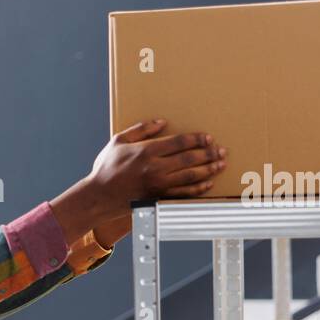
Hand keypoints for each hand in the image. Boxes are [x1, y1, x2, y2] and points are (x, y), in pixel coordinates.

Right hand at [89, 119, 226, 204]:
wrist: (99, 196)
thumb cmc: (106, 168)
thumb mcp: (118, 141)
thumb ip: (140, 129)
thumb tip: (161, 122)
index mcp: (146, 151)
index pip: (179, 142)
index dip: (197, 139)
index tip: (207, 137)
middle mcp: (155, 168)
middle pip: (190, 158)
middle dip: (209, 153)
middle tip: (221, 150)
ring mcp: (158, 184)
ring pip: (191, 176)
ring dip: (209, 169)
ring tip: (220, 164)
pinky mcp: (159, 197)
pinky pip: (184, 193)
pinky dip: (198, 188)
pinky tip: (208, 183)